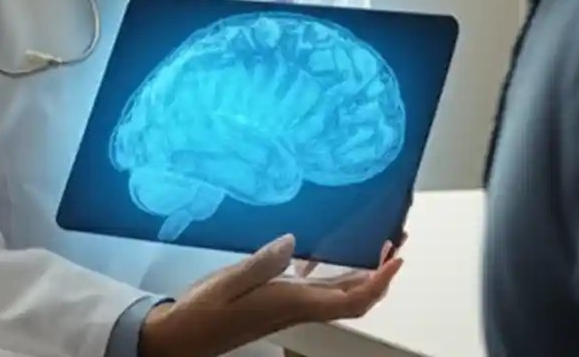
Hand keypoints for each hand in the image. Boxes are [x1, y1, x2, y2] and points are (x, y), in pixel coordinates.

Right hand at [139, 234, 403, 356]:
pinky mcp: (277, 301)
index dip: (380, 281)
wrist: (182, 337)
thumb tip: (293, 242)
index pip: (351, 299)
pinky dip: (333, 272)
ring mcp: (289, 305)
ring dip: (363, 272)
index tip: (396, 257)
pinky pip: (317, 288)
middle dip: (381, 273)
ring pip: (340, 293)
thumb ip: (263, 262)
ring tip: (374, 245)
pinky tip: (325, 253)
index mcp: (292, 303)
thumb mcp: (229, 281)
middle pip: (354, 297)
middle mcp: (297, 307)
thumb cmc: (203, 312)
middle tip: (396, 242)